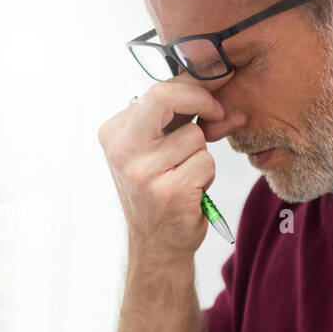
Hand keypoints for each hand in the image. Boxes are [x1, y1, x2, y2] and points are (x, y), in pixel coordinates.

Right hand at [97, 80, 226, 266]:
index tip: (215, 93)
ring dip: (202, 154)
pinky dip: (207, 175)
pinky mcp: (168, 192)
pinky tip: (191, 191)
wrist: (157, 244)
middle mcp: (121, 150)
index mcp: (113, 133)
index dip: (193, 87)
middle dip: (199, 99)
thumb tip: (219, 87)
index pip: (156, 90)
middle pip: (164, 96)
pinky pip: (206, 162)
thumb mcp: (157, 149)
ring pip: (195, 136)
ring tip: (186, 175)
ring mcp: (142, 172)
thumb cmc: (161, 191)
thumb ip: (178, 117)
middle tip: (217, 113)